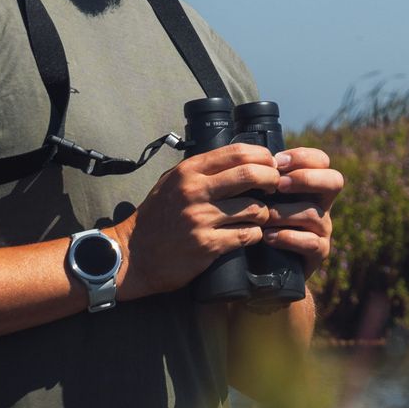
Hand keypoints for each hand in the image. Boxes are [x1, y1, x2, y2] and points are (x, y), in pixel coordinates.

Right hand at [110, 144, 282, 300]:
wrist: (133, 255)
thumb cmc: (157, 217)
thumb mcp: (172, 183)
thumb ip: (200, 170)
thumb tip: (240, 158)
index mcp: (188, 172)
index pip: (236, 152)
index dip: (262, 156)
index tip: (271, 165)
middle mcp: (194, 191)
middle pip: (250, 174)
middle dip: (272, 180)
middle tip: (275, 188)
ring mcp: (201, 219)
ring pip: (255, 208)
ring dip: (265, 213)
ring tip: (259, 216)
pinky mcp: (207, 245)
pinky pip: (248, 235)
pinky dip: (255, 234)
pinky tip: (250, 234)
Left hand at [265, 147, 343, 280]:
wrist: (270, 266)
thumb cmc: (262, 223)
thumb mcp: (265, 197)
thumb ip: (264, 179)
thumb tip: (247, 157)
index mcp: (311, 185)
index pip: (321, 160)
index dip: (302, 157)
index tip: (277, 161)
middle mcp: (323, 204)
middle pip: (334, 181)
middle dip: (306, 179)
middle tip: (278, 184)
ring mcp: (324, 229)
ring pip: (314, 213)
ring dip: (285, 212)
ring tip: (263, 216)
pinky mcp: (319, 252)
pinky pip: (311, 242)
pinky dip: (287, 238)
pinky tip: (268, 237)